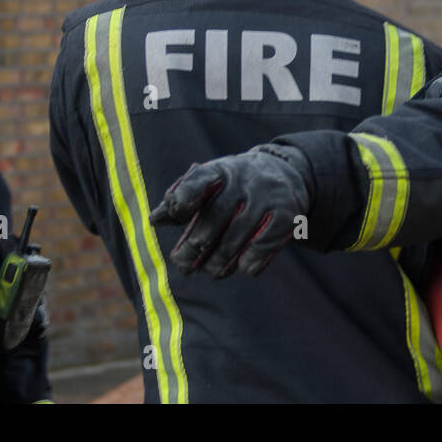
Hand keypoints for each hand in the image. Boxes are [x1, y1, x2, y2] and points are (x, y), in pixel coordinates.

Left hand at [150, 145, 310, 278]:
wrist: (286, 174)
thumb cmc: (235, 185)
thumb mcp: (211, 184)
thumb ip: (182, 200)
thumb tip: (154, 220)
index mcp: (220, 170)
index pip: (200, 178)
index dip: (187, 194)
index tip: (177, 209)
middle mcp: (244, 179)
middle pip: (215, 218)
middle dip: (195, 247)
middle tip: (184, 264)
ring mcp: (267, 196)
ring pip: (236, 238)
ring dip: (218, 262)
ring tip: (210, 271)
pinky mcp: (287, 214)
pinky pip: (262, 247)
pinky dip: (248, 263)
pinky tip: (241, 267)